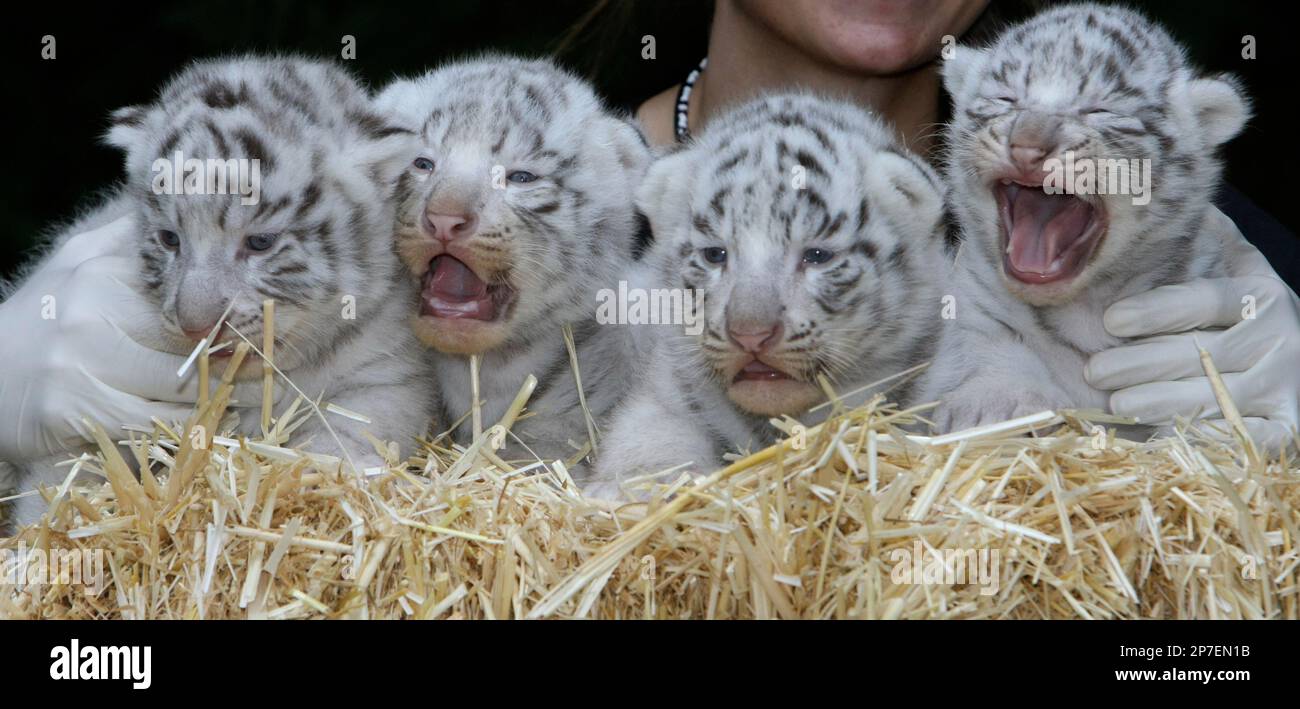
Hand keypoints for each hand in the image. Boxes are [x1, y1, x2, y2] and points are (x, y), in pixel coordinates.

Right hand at [0, 215, 269, 460]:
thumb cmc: (45, 319)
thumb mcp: (80, 262)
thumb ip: (131, 239)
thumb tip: (178, 198)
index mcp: (103, 270)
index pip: (191, 290)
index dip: (233, 308)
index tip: (266, 319)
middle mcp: (91, 310)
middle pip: (194, 338)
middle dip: (237, 355)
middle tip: (269, 364)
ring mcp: (79, 360)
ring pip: (184, 383)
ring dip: (218, 395)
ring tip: (241, 393)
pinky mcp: (73, 407)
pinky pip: (157, 421)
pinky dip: (185, 424)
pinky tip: (198, 422)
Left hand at [1085, 210, 1299, 451]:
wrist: (1296, 366)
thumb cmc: (1238, 313)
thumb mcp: (1229, 268)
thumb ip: (1199, 240)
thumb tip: (1155, 195)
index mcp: (1260, 293)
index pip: (1208, 300)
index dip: (1159, 310)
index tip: (1111, 319)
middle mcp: (1280, 339)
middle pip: (1205, 353)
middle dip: (1143, 363)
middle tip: (1095, 370)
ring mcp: (1285, 386)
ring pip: (1218, 398)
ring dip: (1162, 404)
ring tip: (1115, 405)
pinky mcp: (1287, 428)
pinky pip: (1246, 440)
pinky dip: (1205, 443)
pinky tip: (1160, 443)